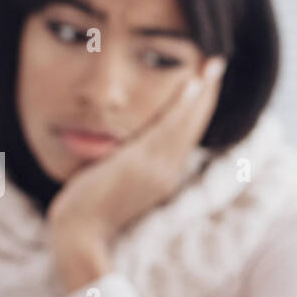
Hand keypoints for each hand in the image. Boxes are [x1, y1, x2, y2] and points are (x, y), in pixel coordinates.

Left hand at [46, 55, 226, 275]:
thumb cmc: (85, 210)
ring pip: (187, 123)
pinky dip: (184, 105)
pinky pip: (170, 128)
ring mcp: (159, 168)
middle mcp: (167, 171)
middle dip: (207, 93)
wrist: (80, 234)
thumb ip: (122, 161)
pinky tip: (192, 83)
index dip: (196, 108)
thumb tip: (116, 145)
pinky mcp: (146, 164)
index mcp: (162, 176)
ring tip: (212, 64)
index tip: (202, 83)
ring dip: (202, 91)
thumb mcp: (110, 179)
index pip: (184, 135)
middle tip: (217, 62)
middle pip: (193, 126)